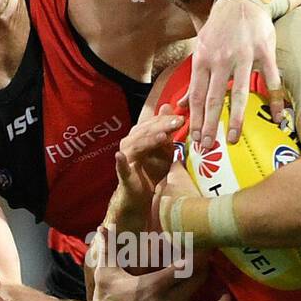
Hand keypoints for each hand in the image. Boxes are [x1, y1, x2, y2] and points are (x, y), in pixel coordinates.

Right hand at [88, 224, 231, 300]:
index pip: (181, 267)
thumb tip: (105, 227)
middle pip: (198, 282)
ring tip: (227, 295)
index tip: (203, 240)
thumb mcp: (105, 273)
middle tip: (211, 257)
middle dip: (208, 267)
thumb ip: (109, 249)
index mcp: (152, 286)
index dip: (196, 253)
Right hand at [113, 106, 184, 227]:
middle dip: (162, 126)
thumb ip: (166, 130)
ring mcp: (126, 158)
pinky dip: (120, 162)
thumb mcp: (164, 150)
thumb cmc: (152, 170)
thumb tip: (167, 105)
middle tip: (177, 123)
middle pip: (146, 131)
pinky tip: (119, 156)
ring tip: (163, 136)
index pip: (153, 123)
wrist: (141, 195)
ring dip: (148, 140)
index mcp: (139, 136)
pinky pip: (121, 168)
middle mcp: (130, 143)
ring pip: (136, 145)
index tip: (182, 118)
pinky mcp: (124, 175)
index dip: (166, 120)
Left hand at [184, 0, 282, 149]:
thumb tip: (181, 105)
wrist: (242, 1)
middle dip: (210, 125)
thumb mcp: (201, 49)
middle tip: (208, 146)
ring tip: (233, 138)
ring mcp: (244, 56)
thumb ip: (194, 79)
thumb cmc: (219, 28)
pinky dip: (274, 100)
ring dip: (235, 119)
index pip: (197, 95)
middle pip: (214, 99)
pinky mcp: (264, 53)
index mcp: (203, 59)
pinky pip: (271, 81)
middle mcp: (221, 60)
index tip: (194, 137)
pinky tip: (277, 117)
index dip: (194, 118)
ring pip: (239, 93)